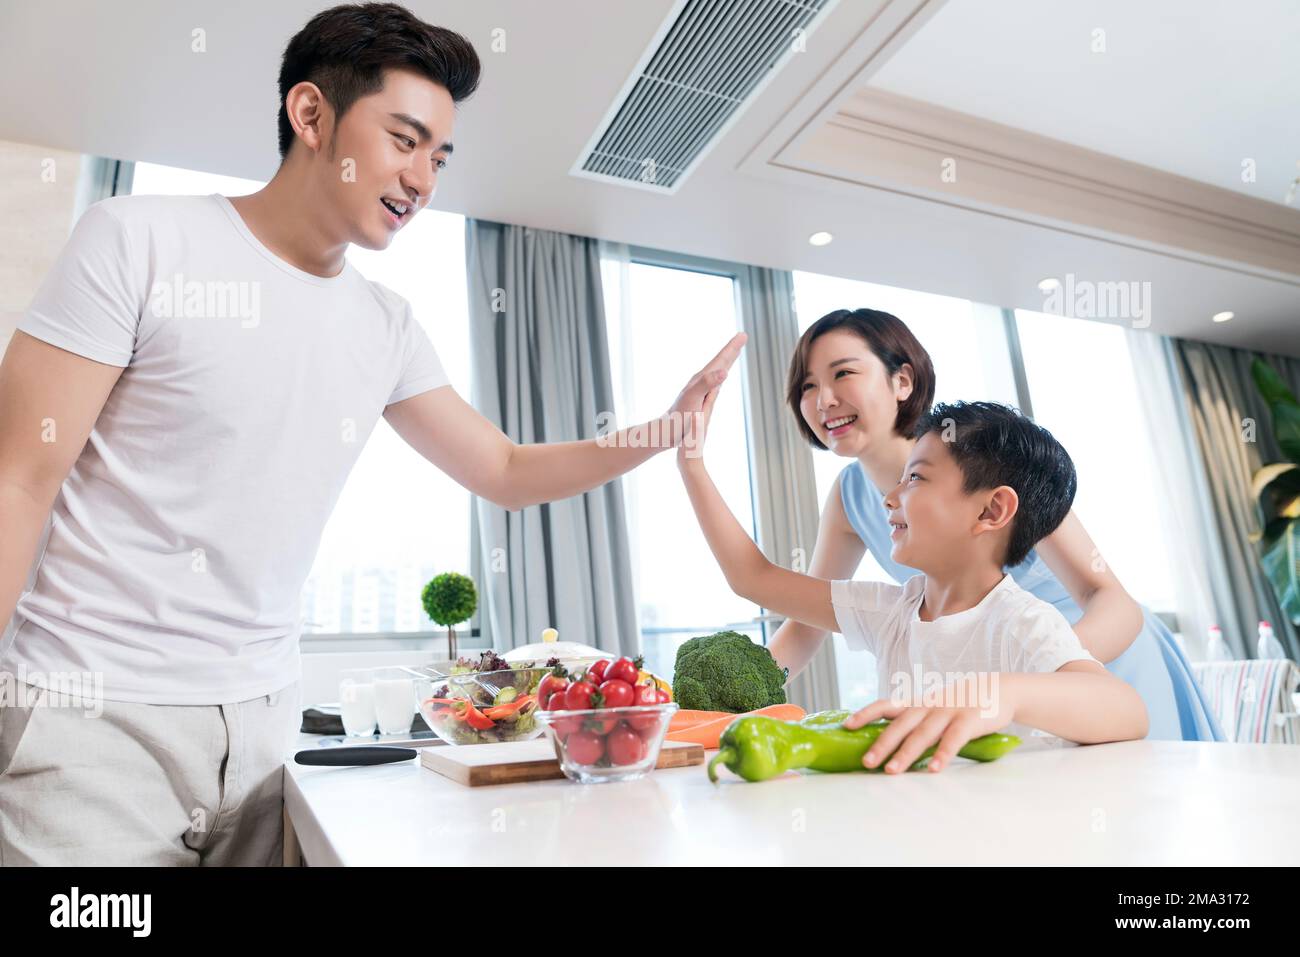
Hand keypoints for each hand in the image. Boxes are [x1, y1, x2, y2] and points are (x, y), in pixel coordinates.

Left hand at [662, 333, 746, 457]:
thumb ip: (707, 384)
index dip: (732, 347)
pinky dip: (722, 372)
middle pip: (720, 361)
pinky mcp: (701, 397)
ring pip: (718, 369)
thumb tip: (724, 371)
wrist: (668, 430)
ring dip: (728, 359)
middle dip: (732, 349)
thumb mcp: (693, 399)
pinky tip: (723, 374)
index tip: (743, 335)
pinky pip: (716, 381)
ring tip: (736, 350)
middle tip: (742, 336)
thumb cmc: (679, 417)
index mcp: (701, 379)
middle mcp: (701, 381)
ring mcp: (701, 389)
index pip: (720, 359)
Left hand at [843, 675, 1016, 773]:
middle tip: (867, 762)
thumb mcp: (932, 708)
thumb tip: (888, 743)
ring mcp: (948, 712)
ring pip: (923, 734)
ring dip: (906, 753)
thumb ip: (914, 721)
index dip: (865, 713)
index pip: (885, 705)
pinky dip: (942, 755)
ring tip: (892, 771)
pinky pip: (953, 739)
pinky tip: (933, 770)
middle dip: (882, 744)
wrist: (997, 688)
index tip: (847, 725)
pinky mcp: (969, 720)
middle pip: (901, 725)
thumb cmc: (958, 704)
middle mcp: (928, 706)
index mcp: (916, 703)